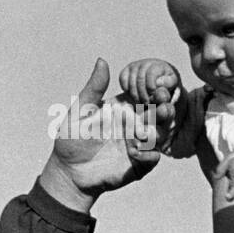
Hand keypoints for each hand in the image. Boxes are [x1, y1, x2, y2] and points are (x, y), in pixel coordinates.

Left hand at [39, 59, 166, 212]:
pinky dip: (149, 155)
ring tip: (149, 130)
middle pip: (158, 115)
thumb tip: (102, 60)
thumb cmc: (71, 140)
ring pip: (159, 135)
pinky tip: (134, 153)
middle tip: (164, 108)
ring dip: (160, 131)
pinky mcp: (139, 165)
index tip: (157, 88)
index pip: (145, 97)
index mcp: (124, 109)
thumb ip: (94, 88)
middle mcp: (135, 125)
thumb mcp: (80, 111)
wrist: (68, 173)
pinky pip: (152, 158)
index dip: (155, 92)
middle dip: (165, 110)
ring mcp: (139, 145)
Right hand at [118, 58, 180, 104]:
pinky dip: (126, 89)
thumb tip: (159, 83)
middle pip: (140, 79)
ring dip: (135, 95)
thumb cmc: (164, 81)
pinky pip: (122, 79)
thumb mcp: (171, 82)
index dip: (151, 86)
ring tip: (140, 103)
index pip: (151, 73)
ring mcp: (134, 66)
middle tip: (146, 103)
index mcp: (157, 65)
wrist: (157, 76)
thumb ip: (168, 83)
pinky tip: (133, 95)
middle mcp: (144, 63)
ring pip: (131, 81)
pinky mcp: (126, 70)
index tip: (152, 95)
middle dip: (143, 94)